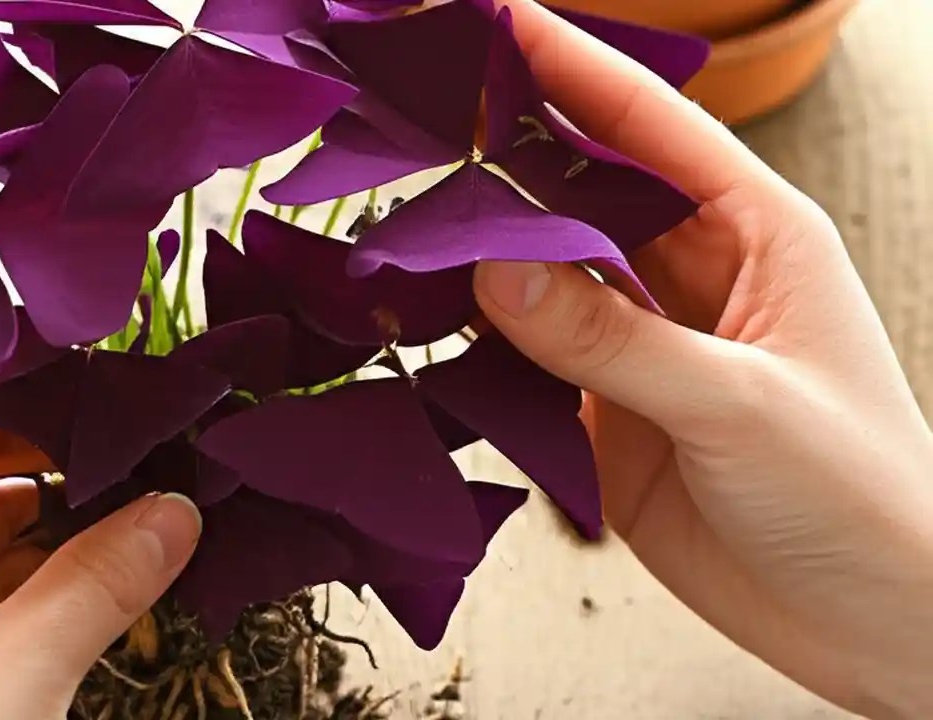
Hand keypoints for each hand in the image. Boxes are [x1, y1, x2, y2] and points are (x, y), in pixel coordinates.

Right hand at [479, 2, 932, 716]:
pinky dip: (480, 346)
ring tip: (406, 229)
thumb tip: (490, 266)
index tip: (501, 22)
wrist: (877, 627)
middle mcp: (694, 282)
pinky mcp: (607, 420)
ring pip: (547, 280)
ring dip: (485, 258)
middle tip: (424, 122)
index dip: (577, 68)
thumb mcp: (739, 404)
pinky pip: (528, 363)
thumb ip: (610, 339)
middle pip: (583, 196)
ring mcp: (645, 352)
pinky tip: (432, 330)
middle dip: (509, 157)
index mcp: (757, 237)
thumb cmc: (861, 496)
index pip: (651, 128)